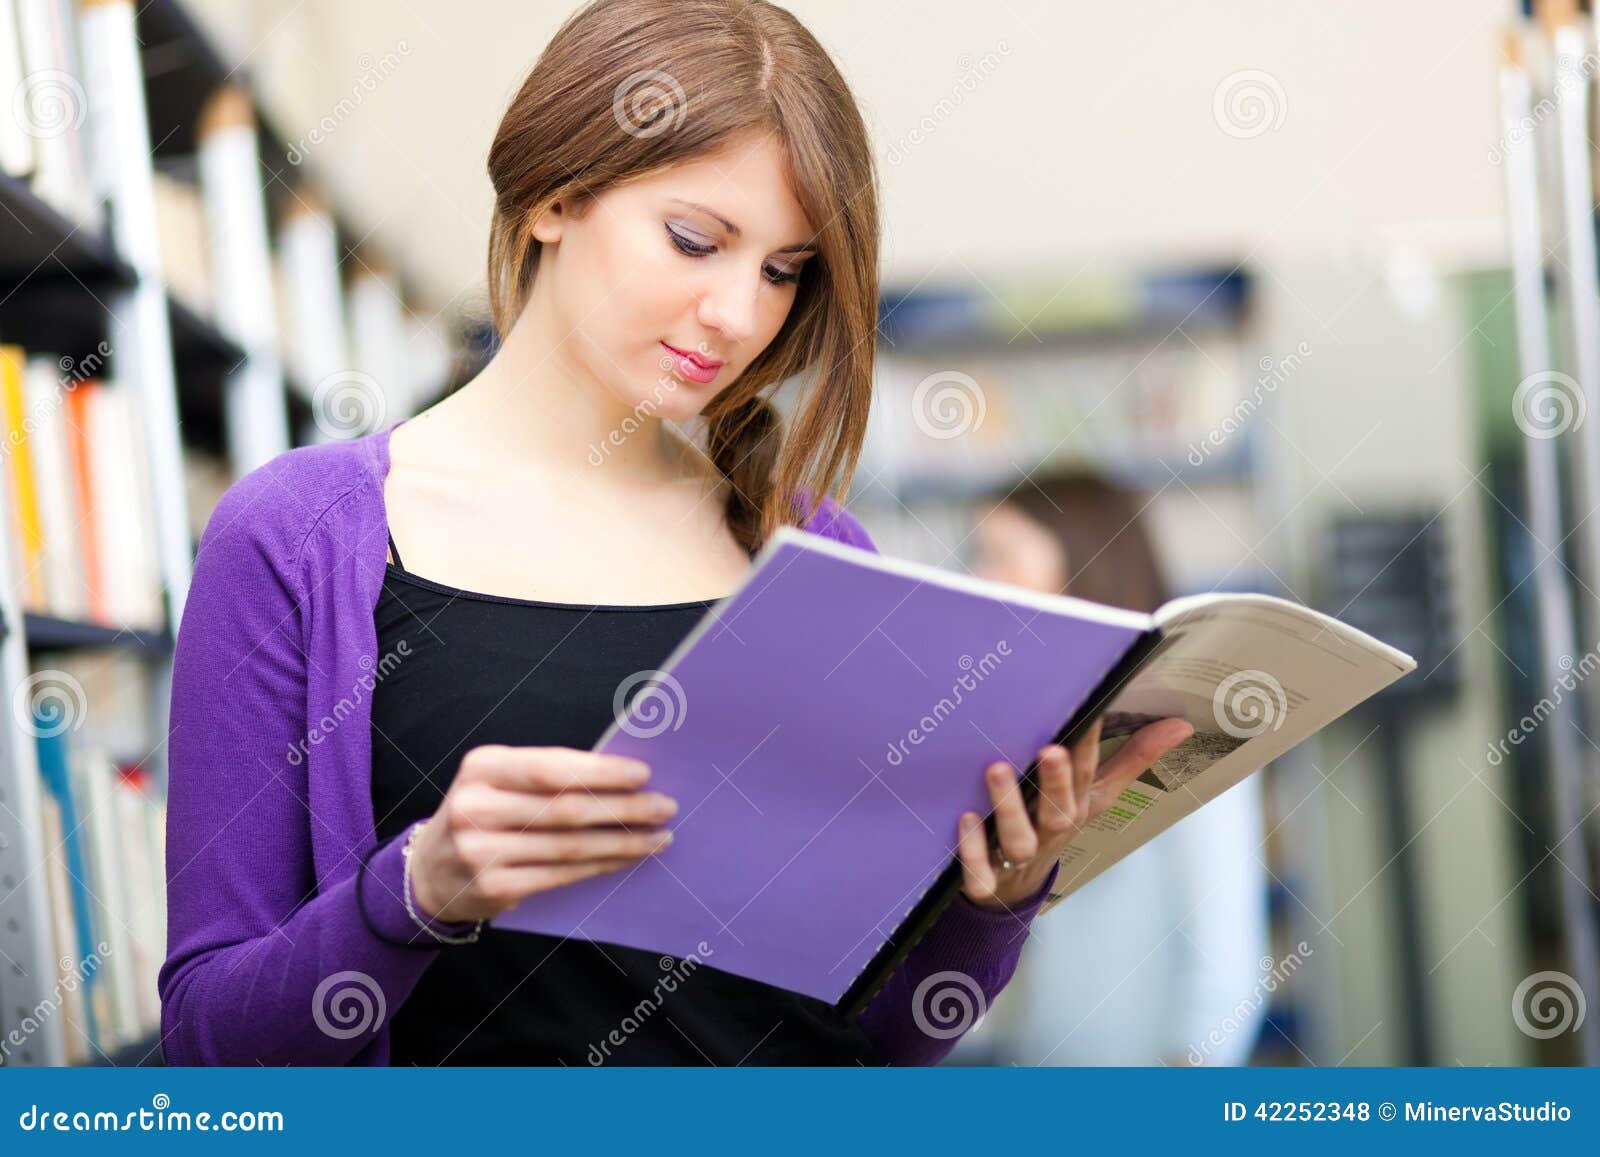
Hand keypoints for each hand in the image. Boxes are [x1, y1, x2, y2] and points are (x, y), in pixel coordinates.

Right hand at [408, 744, 678, 922]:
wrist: (430, 871)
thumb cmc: (483, 813)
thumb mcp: (500, 781)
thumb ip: (549, 775)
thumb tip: (624, 775)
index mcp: (482, 767)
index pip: (550, 768)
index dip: (601, 772)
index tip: (643, 774)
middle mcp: (475, 807)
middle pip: (566, 809)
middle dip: (623, 808)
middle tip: (664, 806)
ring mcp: (481, 851)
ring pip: (570, 847)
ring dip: (622, 842)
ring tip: (658, 836)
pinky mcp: (493, 887)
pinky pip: (561, 875)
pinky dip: (601, 865)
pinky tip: (627, 858)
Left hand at [957, 715, 1194, 911]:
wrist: (1015, 889)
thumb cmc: (1054, 826)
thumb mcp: (1094, 796)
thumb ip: (1132, 759)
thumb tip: (1181, 725)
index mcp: (1075, 809)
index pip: (1086, 776)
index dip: (1087, 746)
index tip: (1086, 712)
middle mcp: (1049, 832)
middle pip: (1060, 812)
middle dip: (1057, 782)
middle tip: (1050, 748)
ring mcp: (1018, 858)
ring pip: (1018, 839)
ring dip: (1008, 807)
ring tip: (995, 768)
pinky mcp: (987, 881)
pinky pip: (981, 873)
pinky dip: (973, 851)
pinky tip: (965, 819)